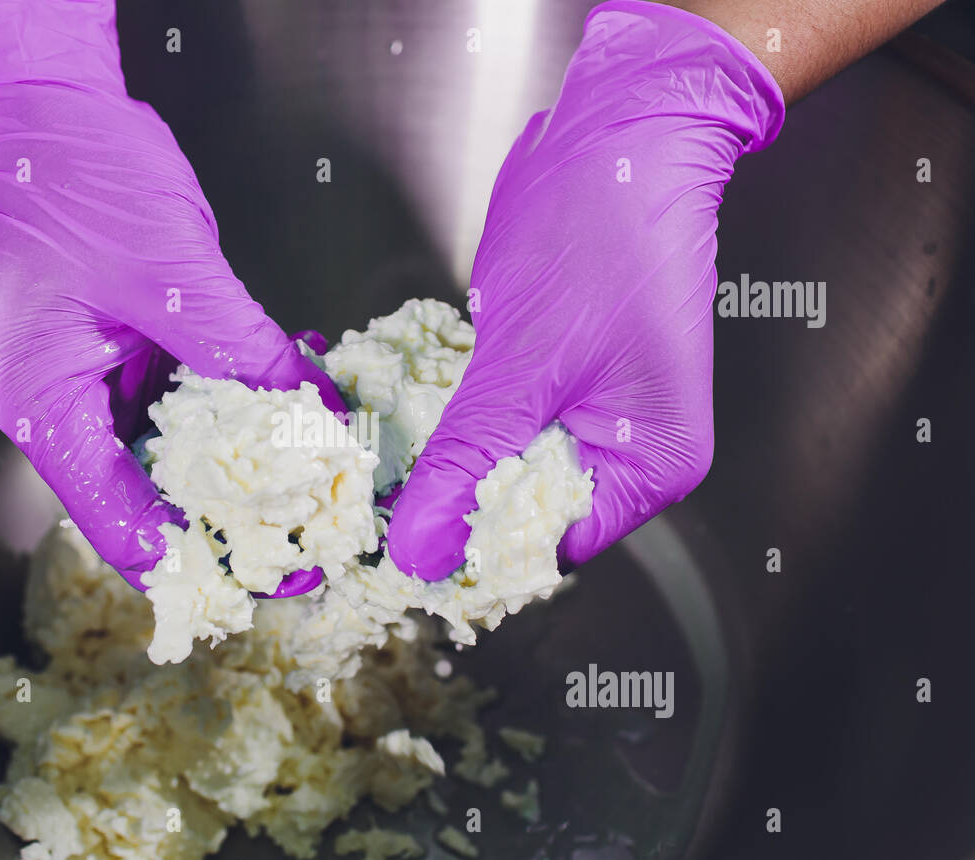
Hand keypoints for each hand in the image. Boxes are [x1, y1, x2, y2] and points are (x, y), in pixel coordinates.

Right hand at [0, 0, 343, 590]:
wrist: (49, 107)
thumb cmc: (74, 175)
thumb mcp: (171, 272)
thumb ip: (243, 351)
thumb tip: (311, 411)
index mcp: (42, 406)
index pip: (117, 521)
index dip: (196, 560)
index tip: (268, 575)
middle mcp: (58, 409)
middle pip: (144, 501)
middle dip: (229, 521)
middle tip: (306, 539)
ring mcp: (89, 384)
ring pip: (171, 458)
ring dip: (240, 468)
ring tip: (314, 482)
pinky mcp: (122, 356)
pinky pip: (183, 407)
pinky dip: (235, 412)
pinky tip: (291, 407)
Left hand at [386, 0, 782, 579]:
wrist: (622, 137)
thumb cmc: (600, 236)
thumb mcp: (524, 363)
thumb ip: (469, 459)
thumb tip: (420, 550)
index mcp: (650, 466)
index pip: (549, 548)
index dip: (474, 552)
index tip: (402, 549)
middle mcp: (631, 453)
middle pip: (526, 515)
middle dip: (459, 506)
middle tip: (378, 508)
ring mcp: (597, 416)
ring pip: (507, 470)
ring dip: (456, 464)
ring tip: (391, 464)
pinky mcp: (564, 382)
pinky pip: (505, 426)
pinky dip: (465, 424)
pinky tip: (422, 416)